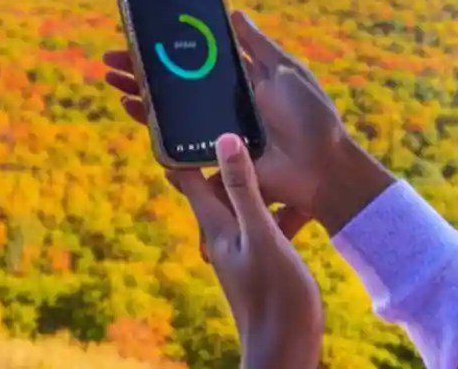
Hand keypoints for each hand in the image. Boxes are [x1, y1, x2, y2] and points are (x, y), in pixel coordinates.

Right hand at [104, 11, 393, 235]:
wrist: (321, 165)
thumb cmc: (311, 116)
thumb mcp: (286, 71)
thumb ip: (258, 45)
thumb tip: (233, 12)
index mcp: (239, 81)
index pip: (194, 60)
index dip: (166, 49)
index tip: (138, 36)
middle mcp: (222, 104)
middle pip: (173, 84)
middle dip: (141, 70)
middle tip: (112, 58)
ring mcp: (214, 130)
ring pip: (167, 109)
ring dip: (138, 92)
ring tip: (113, 79)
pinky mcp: (211, 155)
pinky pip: (174, 140)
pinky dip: (150, 123)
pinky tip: (131, 107)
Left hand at [168, 133, 322, 368]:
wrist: (286, 352)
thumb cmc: (276, 297)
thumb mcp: (263, 235)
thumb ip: (244, 189)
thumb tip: (222, 140)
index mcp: (216, 224)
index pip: (185, 176)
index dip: (175, 144)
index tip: (169, 112)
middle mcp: (222, 233)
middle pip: (208, 184)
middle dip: (209, 154)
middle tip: (211, 117)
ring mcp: (240, 247)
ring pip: (236, 200)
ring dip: (243, 176)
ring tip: (254, 146)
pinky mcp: (260, 258)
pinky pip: (258, 218)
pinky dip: (268, 202)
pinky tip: (288, 198)